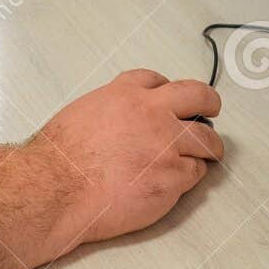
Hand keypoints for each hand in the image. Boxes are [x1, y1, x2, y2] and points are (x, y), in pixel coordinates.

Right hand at [32, 68, 222, 257]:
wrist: (57, 188)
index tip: (172, 100)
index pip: (156, 81)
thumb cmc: (60, 160)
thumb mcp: (80, 115)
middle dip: (209, 103)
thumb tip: (118, 123)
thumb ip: (108, 112)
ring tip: (206, 155)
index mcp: (124, 95)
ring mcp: (167, 144)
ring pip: (207, 139)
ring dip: (208, 147)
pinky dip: (189, 177)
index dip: (167, 91)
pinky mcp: (174, 176)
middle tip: (210, 112)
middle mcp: (151, 113)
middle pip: (198, 96)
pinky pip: (196, 173)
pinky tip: (175, 181)